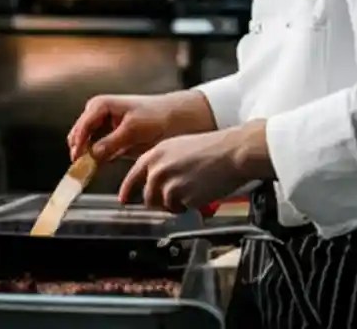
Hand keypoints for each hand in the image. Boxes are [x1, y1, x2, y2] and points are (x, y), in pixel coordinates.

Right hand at [69, 90, 216, 162]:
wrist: (178, 118)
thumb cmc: (157, 117)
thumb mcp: (134, 130)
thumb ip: (111, 142)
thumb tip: (92, 155)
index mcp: (99, 106)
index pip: (82, 127)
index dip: (78, 145)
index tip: (77, 162)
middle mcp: (97, 114)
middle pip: (79, 136)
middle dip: (79, 151)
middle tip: (81, 170)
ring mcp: (102, 126)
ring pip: (85, 145)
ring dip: (86, 157)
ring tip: (87, 172)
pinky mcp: (110, 139)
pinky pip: (96, 151)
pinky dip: (95, 160)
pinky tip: (96, 168)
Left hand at [120, 120, 271, 211]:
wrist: (232, 152)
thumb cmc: (213, 148)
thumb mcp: (178, 148)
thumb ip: (162, 163)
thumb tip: (155, 180)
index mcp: (155, 155)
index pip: (133, 176)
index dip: (127, 190)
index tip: (124, 199)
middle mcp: (158, 169)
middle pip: (147, 196)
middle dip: (159, 201)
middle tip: (174, 198)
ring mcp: (168, 184)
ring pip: (163, 205)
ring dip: (175, 204)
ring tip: (192, 192)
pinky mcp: (182, 197)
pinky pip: (180, 209)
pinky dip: (188, 207)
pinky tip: (199, 194)